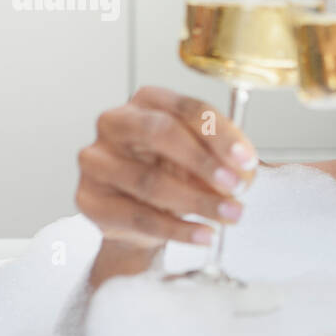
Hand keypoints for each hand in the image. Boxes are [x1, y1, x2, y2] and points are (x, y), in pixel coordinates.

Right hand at [76, 86, 257, 254]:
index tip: (246, 160)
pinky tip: (204, 234)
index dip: (220, 134)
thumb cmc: (172, 173)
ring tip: (230, 215)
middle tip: (235, 186)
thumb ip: (225, 160)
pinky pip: (138, 217)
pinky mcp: (89, 198)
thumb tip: (244, 174)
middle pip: (160, 133)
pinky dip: (177, 229)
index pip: (187, 108)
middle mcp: (116, 122)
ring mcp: (96, 160)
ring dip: (198, 202)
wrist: (138, 215)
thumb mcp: (205, 159)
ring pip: (149, 181)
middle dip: (203, 162)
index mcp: (148, 101)